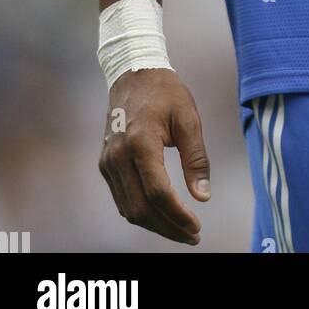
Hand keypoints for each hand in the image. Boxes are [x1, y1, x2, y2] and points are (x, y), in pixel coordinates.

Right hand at [99, 68, 210, 244]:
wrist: (133, 72)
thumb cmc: (165, 92)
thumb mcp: (189, 119)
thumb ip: (196, 159)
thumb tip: (203, 197)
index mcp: (140, 142)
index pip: (158, 193)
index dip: (178, 215)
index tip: (197, 226)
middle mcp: (118, 156)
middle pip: (141, 208)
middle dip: (168, 227)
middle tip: (192, 235)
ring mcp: (108, 162)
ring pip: (129, 209)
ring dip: (155, 224)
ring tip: (181, 229)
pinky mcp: (105, 164)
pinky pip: (122, 198)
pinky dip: (141, 212)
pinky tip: (162, 214)